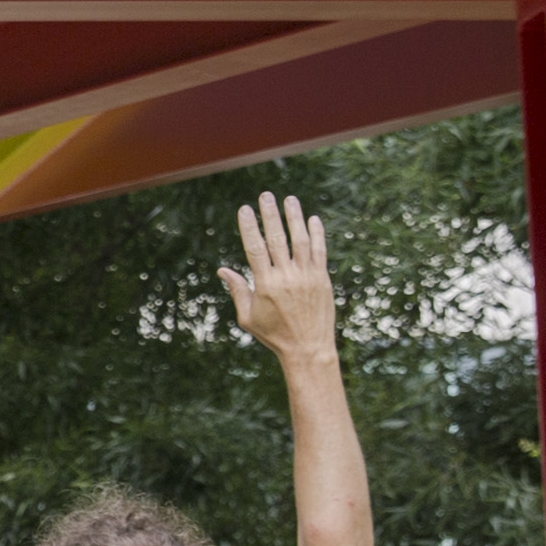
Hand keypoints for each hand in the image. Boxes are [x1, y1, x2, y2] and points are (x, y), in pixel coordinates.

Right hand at [223, 191, 337, 360]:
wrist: (309, 349)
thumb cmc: (275, 335)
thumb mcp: (248, 317)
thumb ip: (238, 291)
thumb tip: (223, 270)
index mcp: (266, 285)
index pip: (256, 249)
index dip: (250, 227)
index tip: (245, 209)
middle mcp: (288, 277)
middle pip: (278, 239)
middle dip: (271, 215)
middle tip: (266, 196)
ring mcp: (307, 277)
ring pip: (301, 240)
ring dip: (295, 218)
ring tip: (290, 199)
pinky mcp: (323, 279)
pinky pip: (320, 252)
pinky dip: (318, 234)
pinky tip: (313, 219)